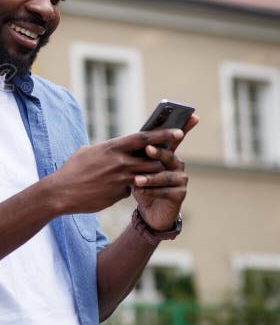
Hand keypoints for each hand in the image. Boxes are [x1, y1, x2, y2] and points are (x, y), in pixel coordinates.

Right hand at [50, 127, 187, 214]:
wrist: (61, 192)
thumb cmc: (71, 170)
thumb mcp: (86, 152)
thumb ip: (105, 149)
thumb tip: (113, 148)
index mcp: (112, 147)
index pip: (144, 138)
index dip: (163, 134)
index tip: (178, 131)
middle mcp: (120, 162)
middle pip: (153, 159)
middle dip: (163, 157)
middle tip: (174, 155)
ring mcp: (121, 179)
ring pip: (149, 175)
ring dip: (152, 174)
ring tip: (152, 173)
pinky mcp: (120, 194)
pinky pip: (134, 189)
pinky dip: (134, 187)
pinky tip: (121, 187)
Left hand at [133, 114, 198, 230]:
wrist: (149, 209)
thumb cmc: (141, 183)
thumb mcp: (136, 167)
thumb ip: (137, 154)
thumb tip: (132, 137)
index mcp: (167, 154)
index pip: (174, 138)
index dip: (184, 126)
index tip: (192, 115)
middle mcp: (177, 164)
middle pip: (168, 155)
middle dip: (158, 152)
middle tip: (147, 149)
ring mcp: (180, 179)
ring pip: (165, 175)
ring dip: (150, 177)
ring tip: (136, 180)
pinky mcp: (180, 194)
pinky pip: (166, 191)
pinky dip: (152, 191)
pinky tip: (141, 191)